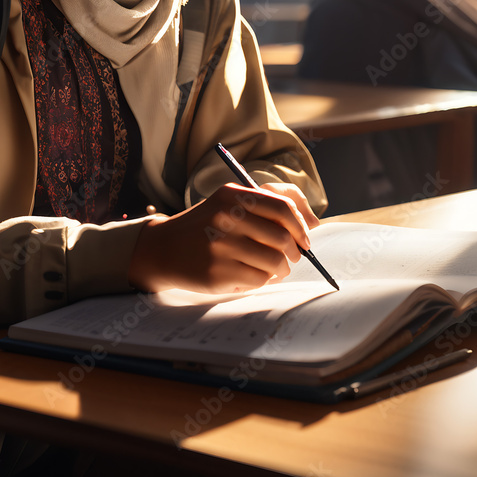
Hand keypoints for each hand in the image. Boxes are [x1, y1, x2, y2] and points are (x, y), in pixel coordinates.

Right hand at [128, 182, 314, 294]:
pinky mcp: (218, 272)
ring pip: (274, 261)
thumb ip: (266, 206)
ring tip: (273, 269)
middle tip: (291, 257)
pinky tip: (251, 275)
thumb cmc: (204, 226)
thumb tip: (313, 222)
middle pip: (282, 237)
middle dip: (294, 252)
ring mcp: (221, 246)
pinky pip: (259, 279)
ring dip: (281, 269)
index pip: (282, 207)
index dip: (300, 226)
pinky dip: (263, 280)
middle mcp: (226, 217)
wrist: (163, 248)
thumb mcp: (227, 203)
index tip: (304, 239)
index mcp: (232, 196)